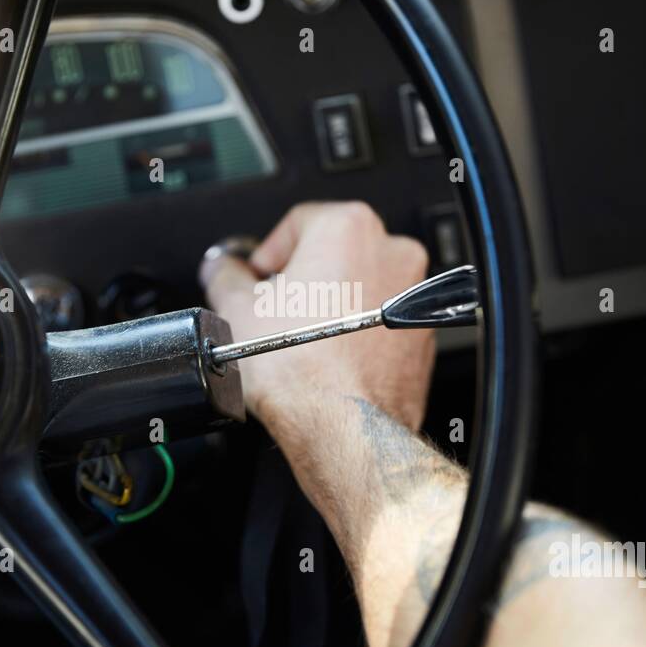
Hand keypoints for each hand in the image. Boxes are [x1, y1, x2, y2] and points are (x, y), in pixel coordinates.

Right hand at [200, 201, 433, 435]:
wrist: (342, 423)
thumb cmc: (300, 366)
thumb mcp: (236, 309)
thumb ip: (225, 275)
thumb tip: (221, 271)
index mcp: (349, 226)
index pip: (298, 223)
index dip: (268, 255)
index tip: (256, 281)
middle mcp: (392, 250)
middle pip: (334, 252)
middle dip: (302, 279)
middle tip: (274, 312)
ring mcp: (413, 293)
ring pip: (361, 285)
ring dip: (331, 304)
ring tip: (301, 338)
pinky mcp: (423, 332)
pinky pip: (381, 318)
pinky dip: (358, 330)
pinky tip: (330, 356)